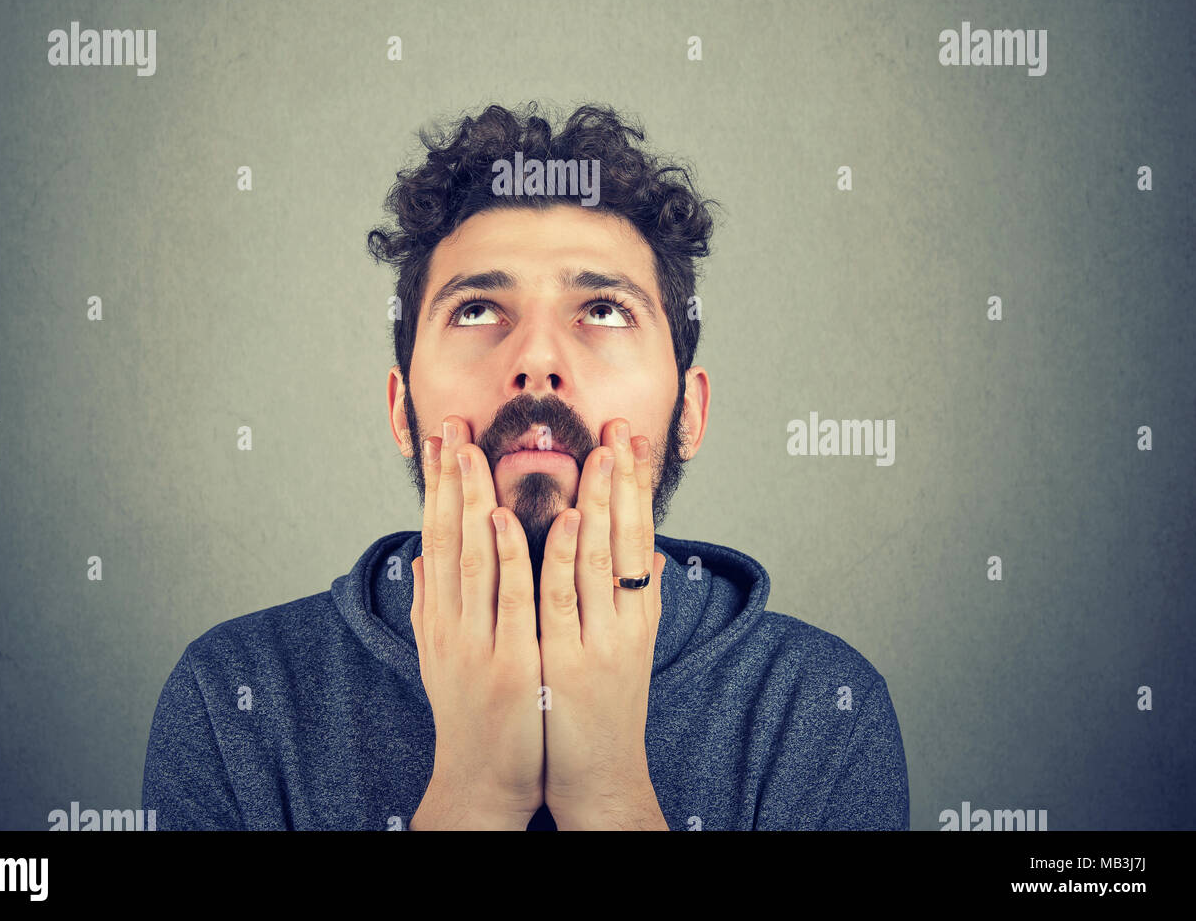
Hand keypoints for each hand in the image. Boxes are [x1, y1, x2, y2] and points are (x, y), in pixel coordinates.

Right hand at [408, 415, 545, 829]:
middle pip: (449, 537)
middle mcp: (450, 622)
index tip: (439, 439)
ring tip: (475, 452)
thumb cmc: (471, 712)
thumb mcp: (443, 652)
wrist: (481, 782)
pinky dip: (513, 555)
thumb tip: (423, 554)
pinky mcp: (510, 663)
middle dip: (450, 477)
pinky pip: (512, 600)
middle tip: (452, 425)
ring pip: (475, 558)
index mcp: (439, 615)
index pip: (437, 535)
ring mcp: (478, 642)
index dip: (438, 485)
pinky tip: (512, 518)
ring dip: (475, 501)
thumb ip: (434, 602)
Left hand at [538, 418, 667, 829]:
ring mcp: (601, 638)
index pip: (638, 532)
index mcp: (636, 610)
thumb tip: (640, 549)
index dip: (633, 484)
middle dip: (622, 476)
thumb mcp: (621, 645)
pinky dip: (563, 554)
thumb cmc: (602, 707)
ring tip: (594, 452)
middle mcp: (627, 618)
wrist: (600, 778)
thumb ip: (628, 595)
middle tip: (619, 425)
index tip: (628, 438)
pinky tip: (563, 518)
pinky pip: (565, 597)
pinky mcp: (571, 661)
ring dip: (597, 500)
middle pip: (627, 534)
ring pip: (601, 556)